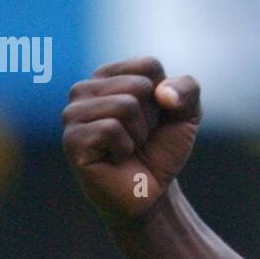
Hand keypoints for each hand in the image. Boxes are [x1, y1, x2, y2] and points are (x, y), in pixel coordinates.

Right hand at [62, 56, 201, 223]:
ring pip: (125, 105)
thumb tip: (163, 93)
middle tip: (140, 137)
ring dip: (140, 134)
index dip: (165, 97)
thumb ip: (187, 89)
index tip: (154, 119)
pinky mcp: (72, 139)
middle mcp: (84, 89)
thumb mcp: (186, 113)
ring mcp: (73, 114)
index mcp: (108, 75)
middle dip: (151, 117)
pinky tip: (115, 159)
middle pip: (139, 85)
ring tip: (128, 147)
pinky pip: (111, 129)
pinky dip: (125, 149)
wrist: (152, 192)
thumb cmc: (161, 149)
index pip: (149, 66)